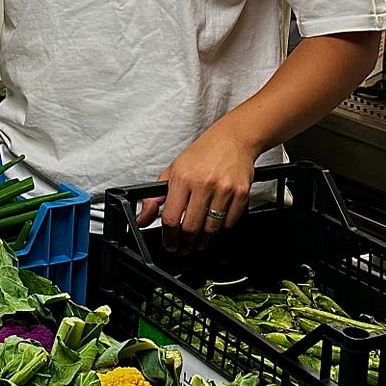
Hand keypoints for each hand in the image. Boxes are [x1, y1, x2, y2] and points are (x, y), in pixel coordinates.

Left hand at [137, 121, 258, 245]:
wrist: (233, 139)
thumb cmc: (203, 154)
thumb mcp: (173, 171)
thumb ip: (155, 198)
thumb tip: (143, 219)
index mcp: (183, 178)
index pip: (172, 218)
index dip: (169, 237)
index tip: (170, 243)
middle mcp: (203, 184)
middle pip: (191, 228)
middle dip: (186, 243)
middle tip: (185, 247)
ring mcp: (224, 189)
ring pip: (211, 229)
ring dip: (203, 239)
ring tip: (199, 239)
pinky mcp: (241, 193)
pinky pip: (229, 223)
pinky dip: (221, 227)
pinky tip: (216, 223)